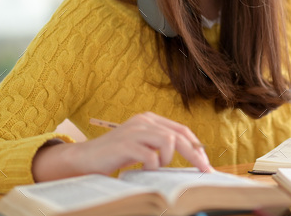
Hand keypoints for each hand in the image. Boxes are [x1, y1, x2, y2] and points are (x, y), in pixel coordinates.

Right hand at [33, 112, 212, 181]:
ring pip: (169, 141)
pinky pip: (151, 155)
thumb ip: (161, 146)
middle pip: (180, 136)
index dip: (197, 146)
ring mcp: (135, 130)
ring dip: (168, 159)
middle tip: (204, 170)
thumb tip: (191, 157)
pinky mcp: (125, 143)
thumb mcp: (143, 146)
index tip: (205, 163)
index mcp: (150, 119)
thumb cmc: (117, 155)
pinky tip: (145, 169)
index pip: (182, 130)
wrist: (85, 158)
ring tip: (158, 167)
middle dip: (195, 155)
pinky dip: (153, 166)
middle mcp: (144, 121)